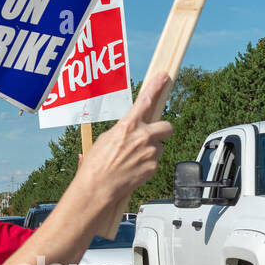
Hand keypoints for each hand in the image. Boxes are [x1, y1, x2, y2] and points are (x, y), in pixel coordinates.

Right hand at [78, 72, 171, 205]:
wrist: (98, 187)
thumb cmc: (97, 164)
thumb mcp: (106, 139)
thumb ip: (124, 130)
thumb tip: (131, 128)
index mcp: (128, 125)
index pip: (146, 100)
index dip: (156, 87)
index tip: (163, 77)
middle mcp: (142, 136)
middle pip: (167, 126)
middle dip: (163, 130)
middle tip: (154, 135)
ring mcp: (150, 152)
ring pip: (160, 147)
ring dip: (151, 151)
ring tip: (133, 160)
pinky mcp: (153, 167)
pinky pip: (155, 162)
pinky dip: (147, 165)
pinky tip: (134, 169)